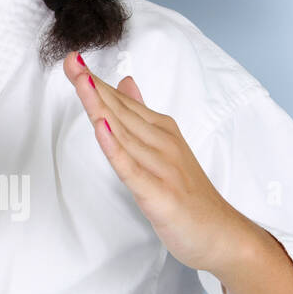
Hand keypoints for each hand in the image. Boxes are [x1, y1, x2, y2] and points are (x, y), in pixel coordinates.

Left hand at [64, 52, 247, 272]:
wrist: (222, 234)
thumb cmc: (189, 194)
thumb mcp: (164, 147)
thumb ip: (142, 116)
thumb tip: (125, 82)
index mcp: (162, 131)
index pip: (122, 101)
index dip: (95, 81)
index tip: (73, 59)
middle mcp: (162, 143)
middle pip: (120, 111)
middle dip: (92, 86)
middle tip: (70, 61)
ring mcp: (162, 168)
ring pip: (123, 133)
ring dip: (100, 106)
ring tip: (81, 81)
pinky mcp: (159, 194)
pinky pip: (132, 168)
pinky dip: (116, 148)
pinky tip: (102, 128)